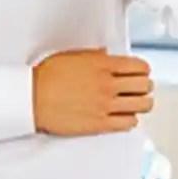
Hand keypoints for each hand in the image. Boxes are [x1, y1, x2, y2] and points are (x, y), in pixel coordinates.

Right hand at [32, 48, 152, 135]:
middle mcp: (108, 84)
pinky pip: (129, 123)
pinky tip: (124, 116)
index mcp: (102, 65)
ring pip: (143, 105)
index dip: (143, 70)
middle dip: (145, 86)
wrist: (31, 98)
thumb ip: (94, 56)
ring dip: (143, 103)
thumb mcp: (70, 56)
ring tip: (137, 103)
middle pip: (145, 86)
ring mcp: (106, 105)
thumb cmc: (46, 77)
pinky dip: (131, 119)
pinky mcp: (100, 124)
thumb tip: (106, 54)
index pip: (140, 67)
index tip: (141, 73)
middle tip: (141, 88)